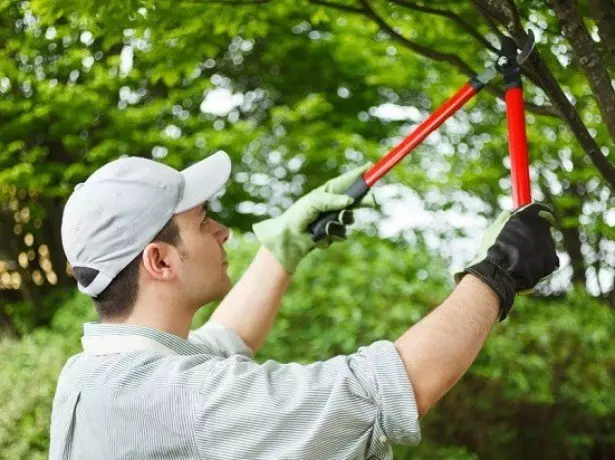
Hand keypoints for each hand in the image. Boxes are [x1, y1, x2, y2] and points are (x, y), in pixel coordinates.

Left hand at [252, 164, 375, 272]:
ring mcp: (335, 219)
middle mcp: (334, 205)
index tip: (371, 167)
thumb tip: (350, 200)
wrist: (289, 237)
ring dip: (339, 222)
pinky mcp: (333, 234)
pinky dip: (331, 235)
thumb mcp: (314, 202)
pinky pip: (342, 235)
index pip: (348, 181)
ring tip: (325, 225)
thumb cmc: (298, 215)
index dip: (360, 174)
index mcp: (329, 192)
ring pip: (350, 220)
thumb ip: (332, 200)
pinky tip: (319, 236)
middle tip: (371, 201)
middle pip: (356, 200)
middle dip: (364, 200)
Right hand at [455, 202, 559, 320]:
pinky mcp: (552, 260)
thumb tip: (508, 214)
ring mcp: (549, 244)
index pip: (540, 210)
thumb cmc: (493, 248)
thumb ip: (504, 220)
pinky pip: (547, 260)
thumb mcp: (494, 229)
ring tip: (519, 259)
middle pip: (544, 229)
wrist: (499, 272)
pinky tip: (526, 267)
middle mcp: (542, 228)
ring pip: (545, 245)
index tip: (534, 220)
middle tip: (521, 244)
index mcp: (528, 216)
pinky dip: (539, 263)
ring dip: (536, 250)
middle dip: (535, 235)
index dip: (538, 215)